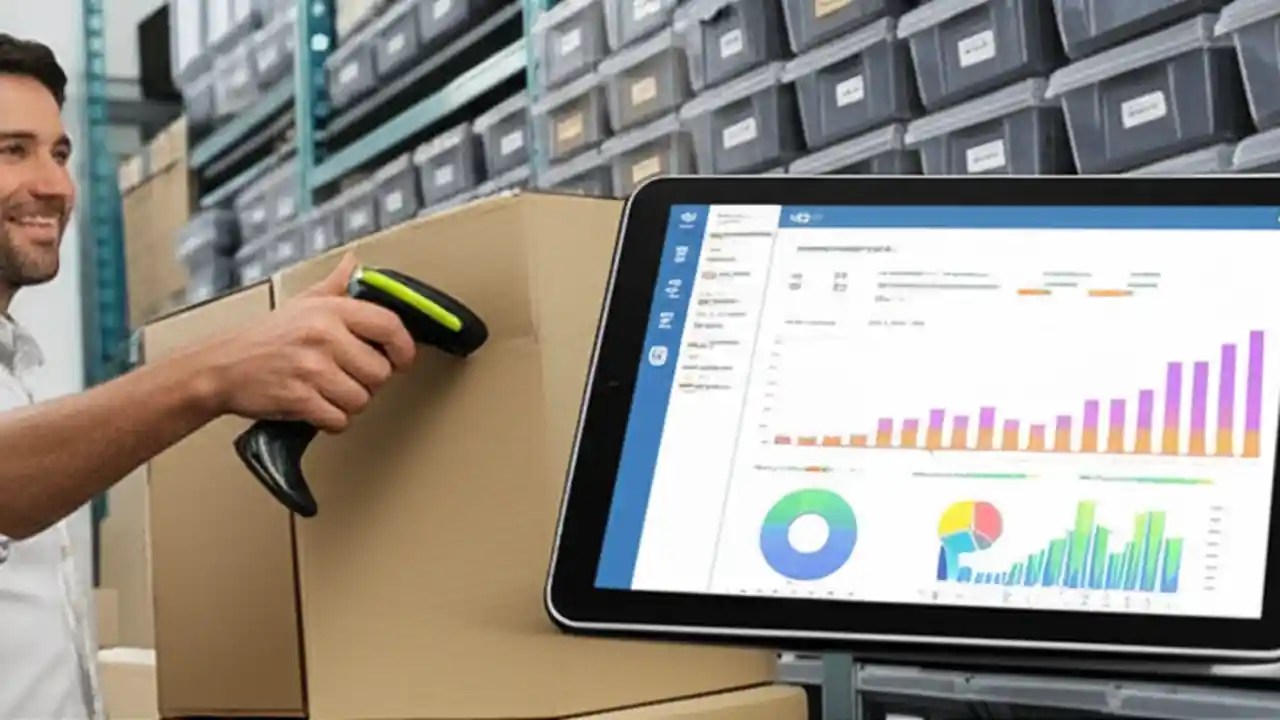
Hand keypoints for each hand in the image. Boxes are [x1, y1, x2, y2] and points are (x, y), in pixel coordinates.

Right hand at [194, 253, 417, 431]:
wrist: (221, 366)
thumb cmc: (266, 337)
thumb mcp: (302, 303)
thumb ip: (334, 286)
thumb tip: (355, 263)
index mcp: (330, 310)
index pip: (389, 325)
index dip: (404, 348)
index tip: (402, 360)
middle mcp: (323, 335)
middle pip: (380, 373)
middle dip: (369, 382)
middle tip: (346, 377)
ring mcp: (311, 367)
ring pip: (361, 400)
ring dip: (348, 403)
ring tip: (327, 391)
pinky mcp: (299, 397)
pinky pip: (339, 420)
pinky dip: (331, 420)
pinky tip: (316, 406)